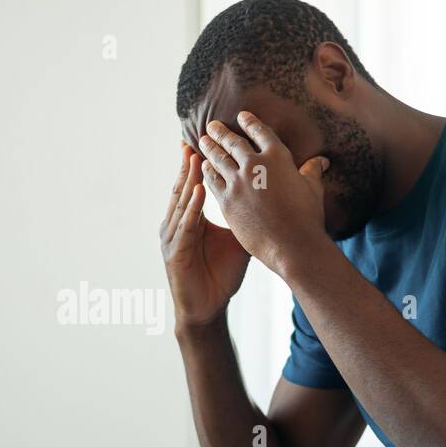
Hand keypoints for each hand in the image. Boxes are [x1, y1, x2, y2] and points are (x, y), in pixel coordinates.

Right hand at [160, 144, 250, 328]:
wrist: (208, 308)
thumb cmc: (221, 275)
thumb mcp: (238, 239)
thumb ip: (247, 217)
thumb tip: (272, 197)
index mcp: (191, 220)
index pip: (194, 187)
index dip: (199, 165)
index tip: (208, 141)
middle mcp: (178, 224)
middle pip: (184, 188)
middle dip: (190, 164)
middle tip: (196, 138)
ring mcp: (173, 238)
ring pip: (181, 203)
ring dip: (190, 180)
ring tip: (197, 157)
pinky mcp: (174, 253)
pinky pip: (184, 226)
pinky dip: (192, 208)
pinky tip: (198, 192)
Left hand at [197, 111, 328, 275]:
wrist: (292, 244)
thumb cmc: (307, 217)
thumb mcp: (312, 189)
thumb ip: (312, 171)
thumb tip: (322, 160)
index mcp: (278, 157)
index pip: (261, 133)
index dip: (250, 123)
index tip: (242, 115)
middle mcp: (255, 165)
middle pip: (234, 143)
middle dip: (221, 133)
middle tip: (212, 125)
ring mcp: (238, 182)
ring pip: (219, 159)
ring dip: (210, 148)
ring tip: (202, 141)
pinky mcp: (227, 200)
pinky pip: (212, 181)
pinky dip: (206, 172)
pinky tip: (202, 167)